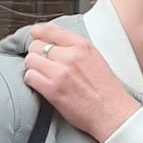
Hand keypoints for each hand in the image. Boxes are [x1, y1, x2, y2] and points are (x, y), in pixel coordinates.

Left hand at [22, 23, 141, 142]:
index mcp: (82, 46)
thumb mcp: (96, 58)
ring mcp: (60, 72)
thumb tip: (55, 44)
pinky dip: (32, 80)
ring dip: (33, 68)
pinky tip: (41, 85)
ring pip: (30, 60)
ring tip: (42, 75)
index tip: (35, 36)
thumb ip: (76, 48)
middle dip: (37, 54)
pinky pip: (30, 77)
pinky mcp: (52, 90)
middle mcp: (70, 56)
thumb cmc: (107, 90)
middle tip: (42, 63)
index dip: (38, 33)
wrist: (112, 113)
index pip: (50, 30)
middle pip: (36, 45)